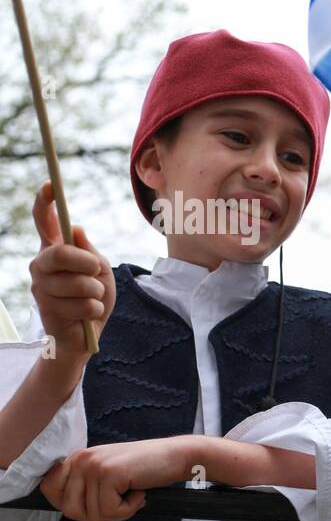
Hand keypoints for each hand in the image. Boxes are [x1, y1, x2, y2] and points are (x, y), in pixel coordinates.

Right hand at [29, 181, 114, 360]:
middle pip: (60, 253)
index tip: (50, 185)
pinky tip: (86, 315)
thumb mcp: (100, 269)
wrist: (87, 334)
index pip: (44, 222)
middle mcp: (41, 264)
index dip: (45, 203)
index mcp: (55, 250)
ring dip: (94, 293)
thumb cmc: (93, 297)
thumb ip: (88, 250)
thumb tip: (74, 228)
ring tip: (90, 299)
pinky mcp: (45, 308)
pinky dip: (93, 310)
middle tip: (96, 271)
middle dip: (86, 264)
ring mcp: (40, 286)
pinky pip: (81, 305)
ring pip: (77, 283)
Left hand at [39, 436, 200, 520]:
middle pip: (70, 509)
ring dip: (117, 512)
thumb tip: (68, 510)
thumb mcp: (107, 475)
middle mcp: (81, 459)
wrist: (176, 456)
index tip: (98, 502)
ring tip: (132, 494)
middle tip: (120, 501)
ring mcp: (93, 465)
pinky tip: (140, 493)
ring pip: (91, 513)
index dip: (73, 505)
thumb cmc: (146, 470)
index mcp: (77, 458)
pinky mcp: (109, 473)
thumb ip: (85, 486)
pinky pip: (110, 510)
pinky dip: (129, 509)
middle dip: (99, 514)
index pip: (50, 490)